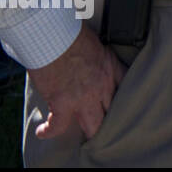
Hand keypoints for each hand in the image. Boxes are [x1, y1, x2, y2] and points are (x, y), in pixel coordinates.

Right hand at [28, 24, 125, 140]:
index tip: (123, 106)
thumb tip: (93, 60)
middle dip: (112, 122)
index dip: (126, 100)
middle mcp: (102, 87)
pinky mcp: (62, 104)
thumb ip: (100, 58)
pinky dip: (49, 131)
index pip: (127, 89)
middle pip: (114, 113)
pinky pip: (59, 126)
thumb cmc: (72, 34)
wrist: (55, 37)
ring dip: (89, 132)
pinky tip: (44, 132)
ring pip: (94, 126)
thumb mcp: (97, 45)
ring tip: (86, 137)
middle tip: (107, 127)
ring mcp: (84, 98)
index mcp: (112, 69)